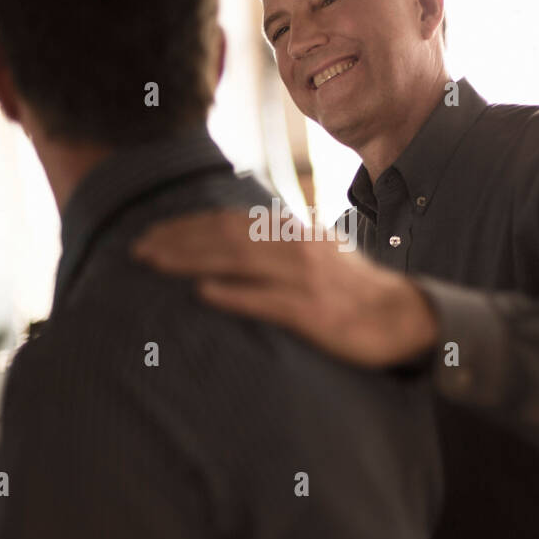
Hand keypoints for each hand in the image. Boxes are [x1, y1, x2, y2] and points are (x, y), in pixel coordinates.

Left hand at [131, 210, 437, 367]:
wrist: (401, 317)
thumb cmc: (353, 291)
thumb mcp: (315, 256)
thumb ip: (277, 248)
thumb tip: (234, 246)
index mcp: (292, 232)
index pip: (228, 221)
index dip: (186, 226)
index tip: (152, 234)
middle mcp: (295, 246)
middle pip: (224, 235)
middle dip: (177, 240)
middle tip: (137, 249)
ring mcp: (303, 277)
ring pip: (237, 259)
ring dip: (191, 259)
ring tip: (155, 263)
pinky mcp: (312, 311)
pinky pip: (266, 299)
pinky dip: (233, 294)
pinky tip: (202, 294)